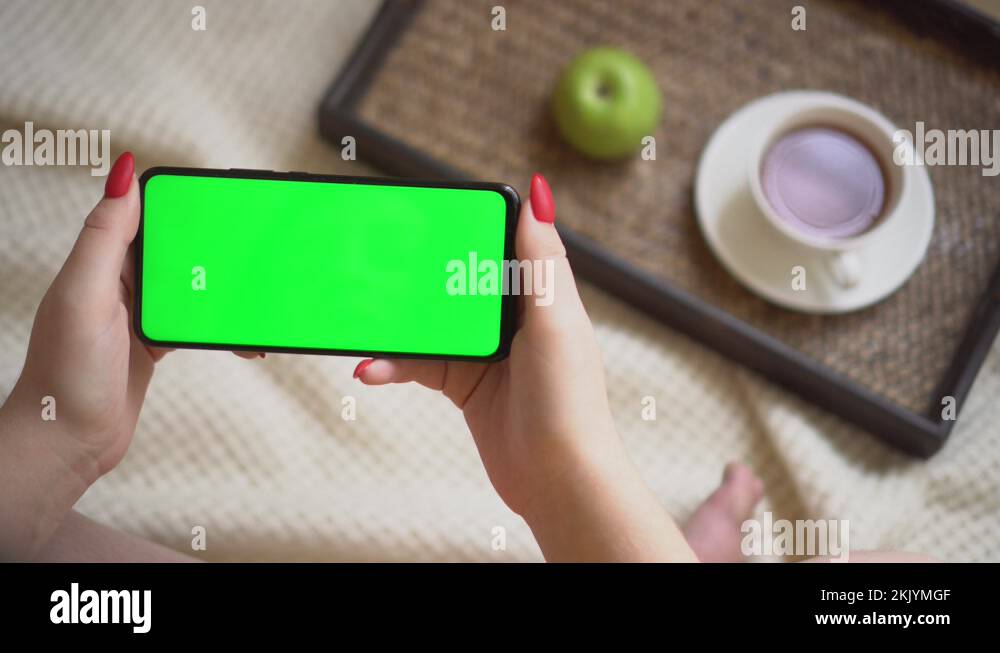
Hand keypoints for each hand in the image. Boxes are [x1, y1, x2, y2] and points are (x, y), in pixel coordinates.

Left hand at [0, 152, 254, 557]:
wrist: (68, 440)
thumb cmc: (66, 371)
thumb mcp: (85, 293)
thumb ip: (105, 235)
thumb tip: (122, 172)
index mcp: (100, 260)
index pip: (145, 214)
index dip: (181, 201)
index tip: (221, 194)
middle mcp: (119, 281)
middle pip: (177, 248)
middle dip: (215, 244)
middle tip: (255, 243)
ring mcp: (139, 312)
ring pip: (192, 285)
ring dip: (224, 289)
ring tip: (258, 291)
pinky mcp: (154, 341)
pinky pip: (196, 321)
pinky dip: (222, 326)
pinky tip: (244, 338)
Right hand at [356, 174, 695, 560]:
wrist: (558, 479)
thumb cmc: (569, 399)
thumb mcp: (555, 320)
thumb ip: (541, 260)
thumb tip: (539, 194)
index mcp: (538, 294)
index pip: (497, 245)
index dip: (463, 227)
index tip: (420, 211)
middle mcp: (511, 319)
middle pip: (453, 282)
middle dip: (413, 274)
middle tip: (368, 261)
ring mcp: (484, 352)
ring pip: (428, 323)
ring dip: (393, 324)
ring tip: (356, 320)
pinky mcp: (463, 385)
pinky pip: (418, 364)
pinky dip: (392, 365)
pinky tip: (368, 370)